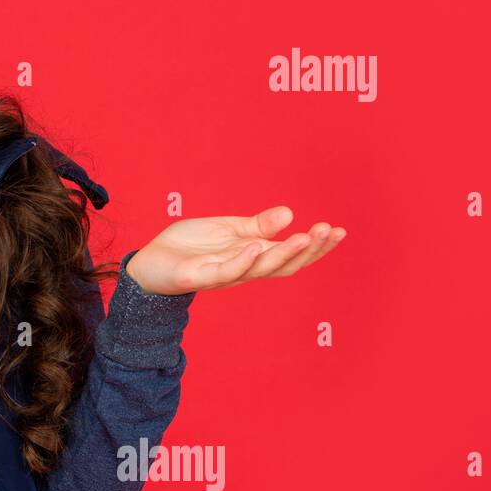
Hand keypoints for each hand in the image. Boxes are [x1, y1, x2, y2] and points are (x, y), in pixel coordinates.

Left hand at [124, 206, 345, 294]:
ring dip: (284, 254)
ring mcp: (224, 274)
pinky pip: (226, 271)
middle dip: (310, 250)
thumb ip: (258, 225)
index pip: (292, 254)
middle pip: (285, 265)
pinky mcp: (200, 276)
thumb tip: (289, 213)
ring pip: (261, 269)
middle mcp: (244, 268)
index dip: (317, 245)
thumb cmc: (190, 247)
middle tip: (330, 231)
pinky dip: (242, 261)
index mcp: (254, 255)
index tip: (339, 231)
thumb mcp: (228, 229)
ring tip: (304, 237)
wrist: (151, 262)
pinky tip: (255, 246)